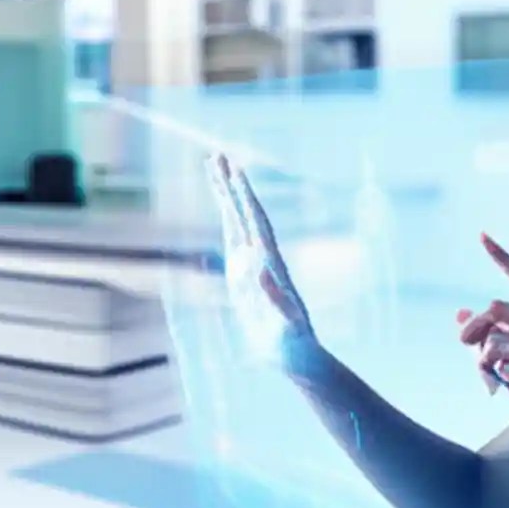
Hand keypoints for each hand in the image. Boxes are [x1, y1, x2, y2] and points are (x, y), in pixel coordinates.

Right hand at [207, 153, 318, 374]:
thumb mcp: (285, 321)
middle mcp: (261, 256)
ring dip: (226, 196)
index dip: (245, 195)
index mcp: (271, 261)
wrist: (294, 353)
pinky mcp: (243, 277)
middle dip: (230, 184)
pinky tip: (222, 209)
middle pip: (243, 212)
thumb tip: (261, 269)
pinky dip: (226, 221)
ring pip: (236, 222)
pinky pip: (232, 242)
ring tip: (214, 168)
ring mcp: (251, 264)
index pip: (255, 220)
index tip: (235, 169)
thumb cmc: (292, 340)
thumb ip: (274, 297)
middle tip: (216, 153)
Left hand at [457, 234, 508, 475]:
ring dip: (488, 367)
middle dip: (471, 331)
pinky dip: (506, 383)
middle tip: (465, 344)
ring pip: (494, 343)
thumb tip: (459, 316)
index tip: (481, 235)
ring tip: (506, 383)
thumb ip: (490, 341)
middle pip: (495, 310)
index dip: (502, 258)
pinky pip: (505, 368)